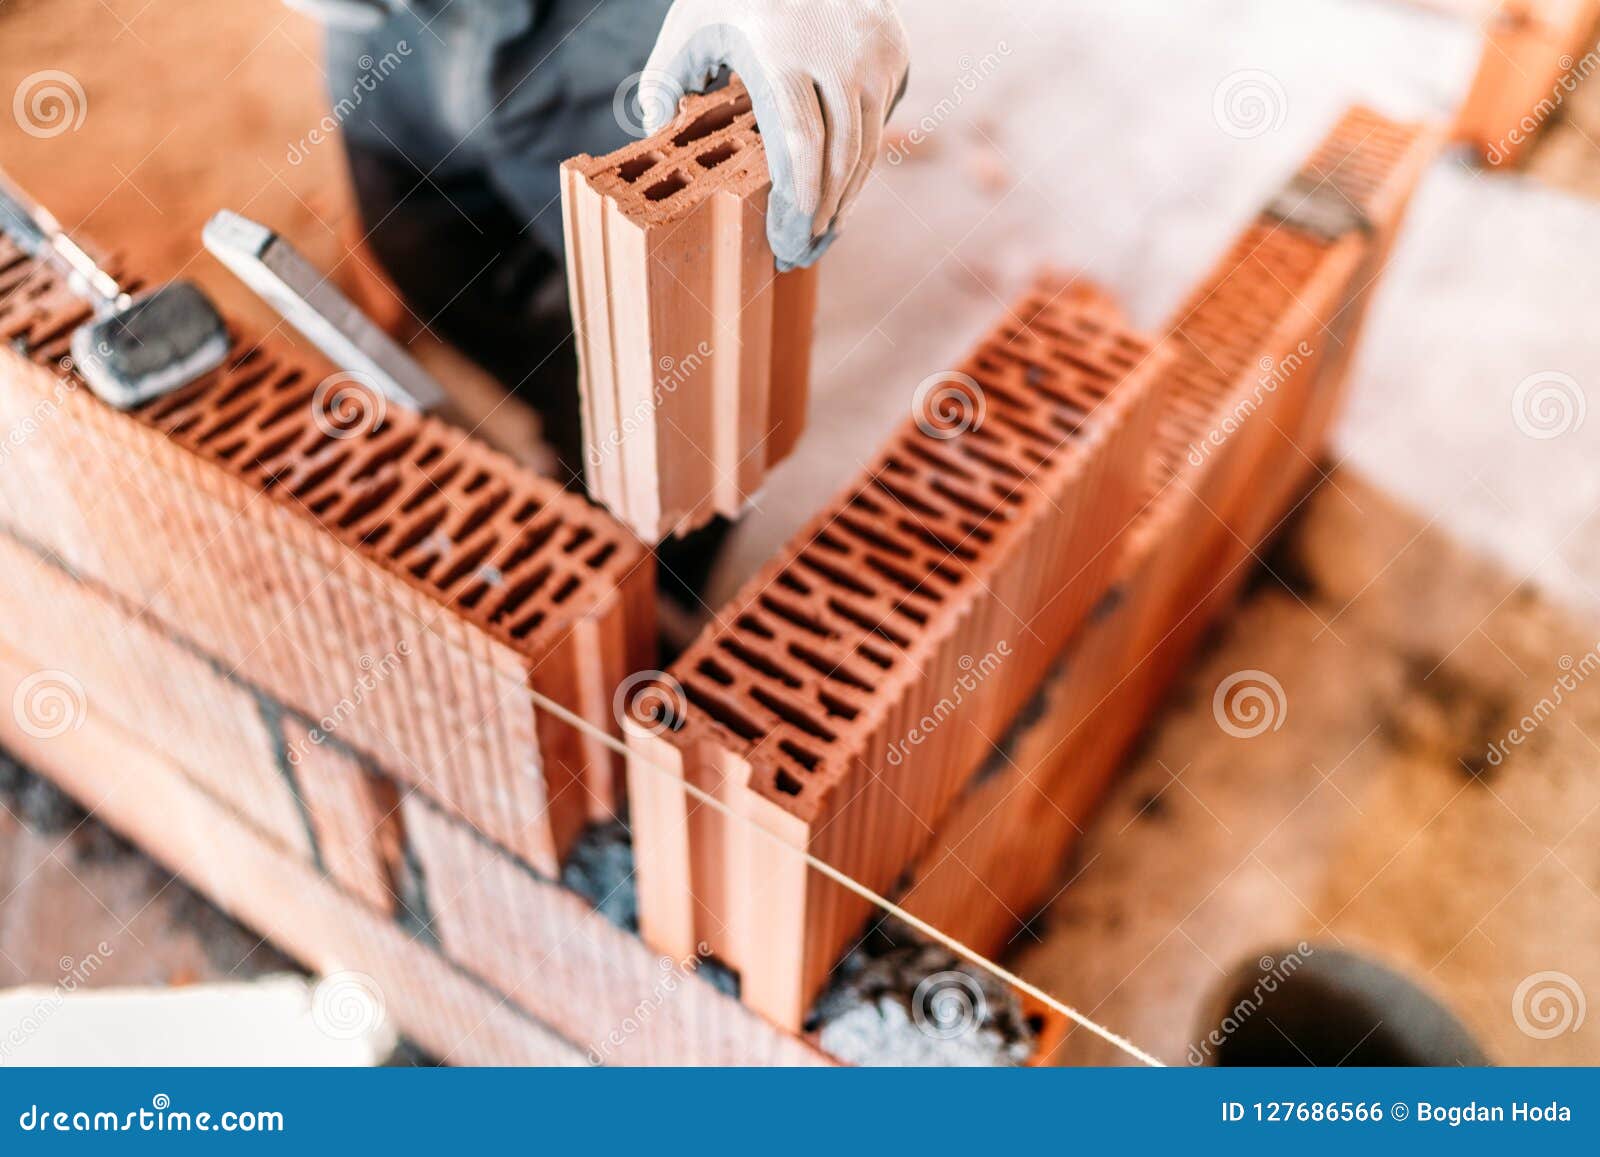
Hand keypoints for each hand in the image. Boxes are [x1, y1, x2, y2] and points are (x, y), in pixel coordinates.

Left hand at [641, 0, 909, 269]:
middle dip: (821, 216)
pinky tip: (838, 193)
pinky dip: (860, 163)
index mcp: (781, 50)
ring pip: (867, 148)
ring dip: (845, 200)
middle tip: (799, 256)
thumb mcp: (690, 23)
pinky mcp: (895, 53)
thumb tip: (656, 135)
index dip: (796, 203)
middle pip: (839, 158)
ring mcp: (874, 53)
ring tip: (820, 236)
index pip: (799, 144)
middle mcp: (837, 53)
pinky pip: (880, 124)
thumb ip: (664, 79)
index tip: (784, 244)